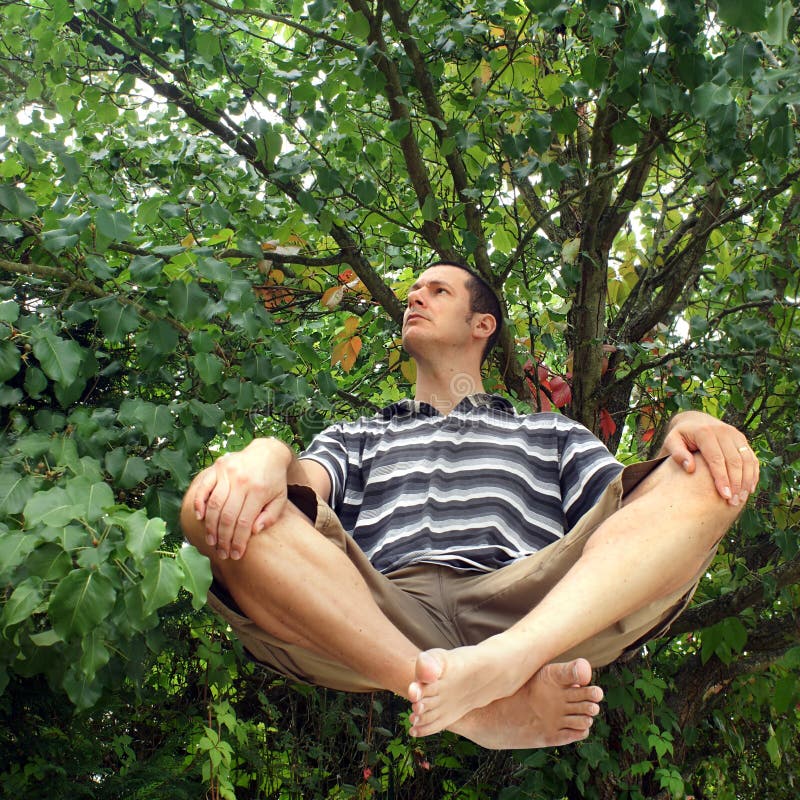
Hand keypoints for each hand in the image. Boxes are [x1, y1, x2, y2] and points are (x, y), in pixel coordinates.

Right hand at [193, 438, 292, 559]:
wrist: (268, 452)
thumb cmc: (274, 480)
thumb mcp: (280, 498)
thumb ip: (270, 516)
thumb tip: (253, 531)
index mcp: (258, 491)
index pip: (244, 522)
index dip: (238, 541)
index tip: (235, 555)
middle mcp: (241, 481)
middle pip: (227, 516)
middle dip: (223, 538)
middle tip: (221, 553)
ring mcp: (228, 473)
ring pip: (214, 504)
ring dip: (210, 526)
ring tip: (211, 541)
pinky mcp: (218, 467)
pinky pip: (204, 487)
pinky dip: (199, 502)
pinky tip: (200, 517)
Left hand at [659, 411, 758, 506]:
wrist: (694, 421)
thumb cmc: (681, 436)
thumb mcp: (672, 441)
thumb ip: (677, 454)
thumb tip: (690, 468)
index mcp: (705, 432)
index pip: (716, 458)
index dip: (722, 478)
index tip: (723, 495)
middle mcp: (723, 431)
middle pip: (734, 460)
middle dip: (735, 483)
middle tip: (733, 502)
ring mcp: (735, 434)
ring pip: (746, 459)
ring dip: (746, 480)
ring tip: (740, 499)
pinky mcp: (742, 439)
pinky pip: (751, 457)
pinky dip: (753, 473)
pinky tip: (750, 489)